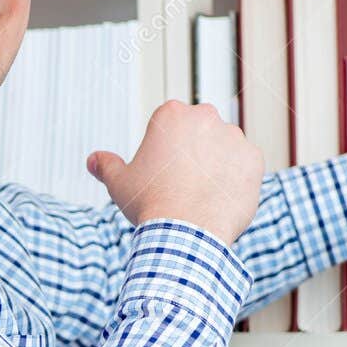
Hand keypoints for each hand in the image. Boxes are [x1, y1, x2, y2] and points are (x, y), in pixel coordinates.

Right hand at [86, 99, 264, 246]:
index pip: (171, 127)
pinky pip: (245, 168)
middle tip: (182, 187)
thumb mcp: (120, 184)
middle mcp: (206, 116)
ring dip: (216, 166)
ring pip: (224, 150)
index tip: (162, 175)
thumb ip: (106, 166)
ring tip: (201, 197)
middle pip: (200, 133)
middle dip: (193, 154)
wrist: (186, 231)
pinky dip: (236, 182)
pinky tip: (220, 201)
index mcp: (171, 114)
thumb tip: (93, 160)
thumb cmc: (151, 204)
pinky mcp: (254, 159)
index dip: (165, 153)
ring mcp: (233, 137)